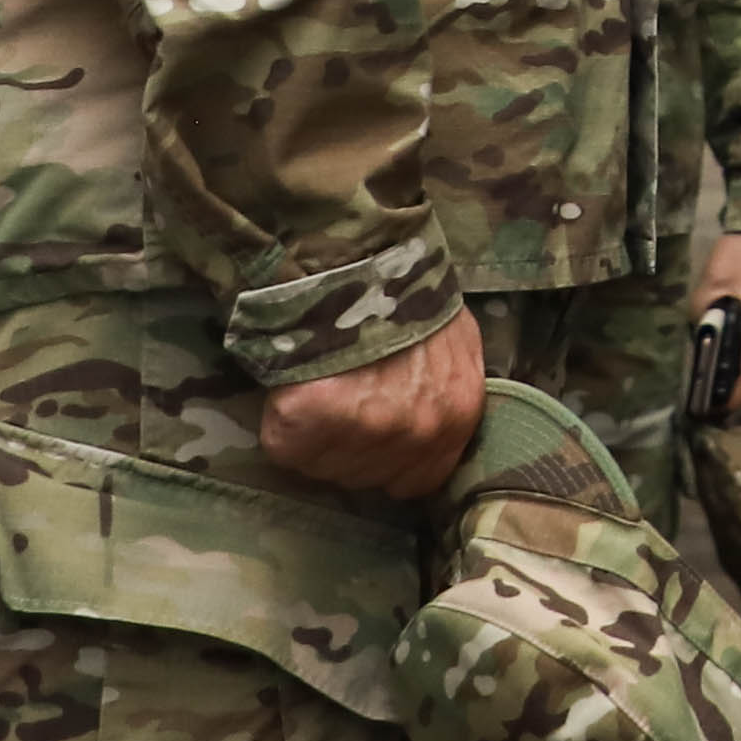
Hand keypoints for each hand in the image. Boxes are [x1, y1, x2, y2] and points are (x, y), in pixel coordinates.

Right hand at [257, 311, 485, 499]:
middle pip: (364, 477)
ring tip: (322, 386)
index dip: (386, 460)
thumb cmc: (411, 298)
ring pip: (323, 468)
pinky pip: (286, 448)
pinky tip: (296, 390)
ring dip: (315, 439)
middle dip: (349, 448)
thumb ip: (445, 393)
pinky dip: (283, 424)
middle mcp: (417, 434)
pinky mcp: (308, 424)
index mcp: (458, 418)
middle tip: (342, 397)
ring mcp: (364, 432)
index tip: (371, 427)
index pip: (414, 483)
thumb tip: (428, 422)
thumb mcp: (456, 346)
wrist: (364, 258)